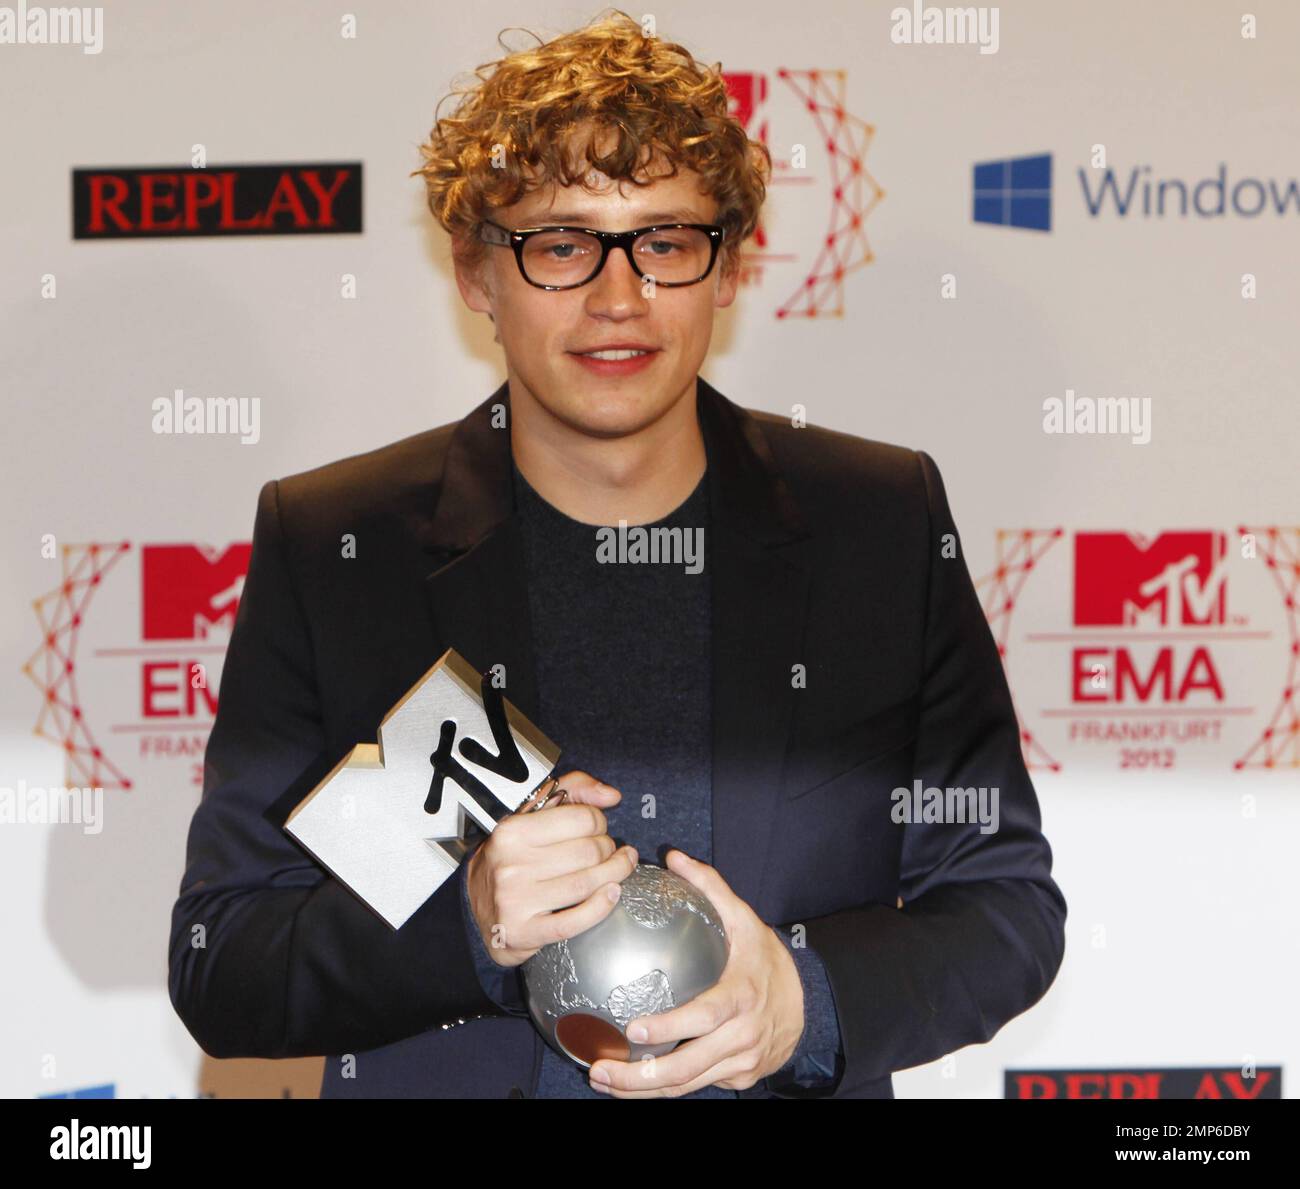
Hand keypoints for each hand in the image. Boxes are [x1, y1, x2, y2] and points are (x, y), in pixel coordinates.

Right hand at [465, 770, 637, 967]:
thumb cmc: (511, 859)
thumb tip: (611, 796)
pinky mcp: (523, 932)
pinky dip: (601, 907)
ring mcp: (515, 901)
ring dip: (615, 874)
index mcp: (512, 831)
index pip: (581, 818)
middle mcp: (510, 864)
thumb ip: (573, 790)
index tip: (598, 828)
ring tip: (620, 868)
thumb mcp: (532, 815)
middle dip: (608, 850)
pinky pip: (574, 921)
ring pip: (586, 884)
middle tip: (609, 852)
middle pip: (588, 852)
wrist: (476, 907)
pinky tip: (612, 894)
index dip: (599, 822)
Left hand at [587, 848, 803, 1096]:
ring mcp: (742, 1063)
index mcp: (742, 996)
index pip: (705, 1016)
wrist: (809, 1004)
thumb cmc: (765, 958)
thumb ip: (709, 887)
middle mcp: (743, 1035)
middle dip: (641, 1075)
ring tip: (604, 1081)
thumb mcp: (744, 919)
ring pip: (688, 1085)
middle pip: (689, 1066)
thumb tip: (674, 856)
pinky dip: (662, 1089)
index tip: (633, 1027)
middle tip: (600, 1069)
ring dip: (642, 1090)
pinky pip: (697, 1086)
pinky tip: (630, 1085)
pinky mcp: (739, 1080)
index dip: (670, 1026)